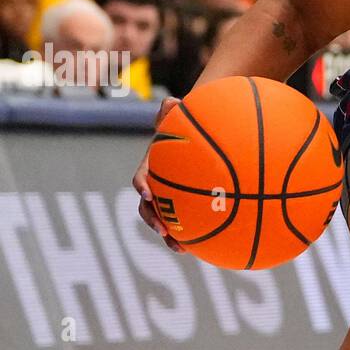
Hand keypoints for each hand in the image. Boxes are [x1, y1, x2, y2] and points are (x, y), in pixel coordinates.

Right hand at [132, 96, 184, 250]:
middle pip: (148, 207)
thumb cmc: (185, 127)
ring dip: (169, 236)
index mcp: (152, 167)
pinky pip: (185, 224)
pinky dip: (192, 236)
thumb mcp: (178, 117)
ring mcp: (168, 199)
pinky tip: (207, 248)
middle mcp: (156, 186)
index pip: (142, 178)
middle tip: (163, 231)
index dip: (142, 187)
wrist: (194, 138)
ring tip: (181, 248)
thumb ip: (172, 112)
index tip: (147, 194)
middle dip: (152, 220)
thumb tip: (172, 101)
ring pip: (164, 221)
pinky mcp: (183, 207)